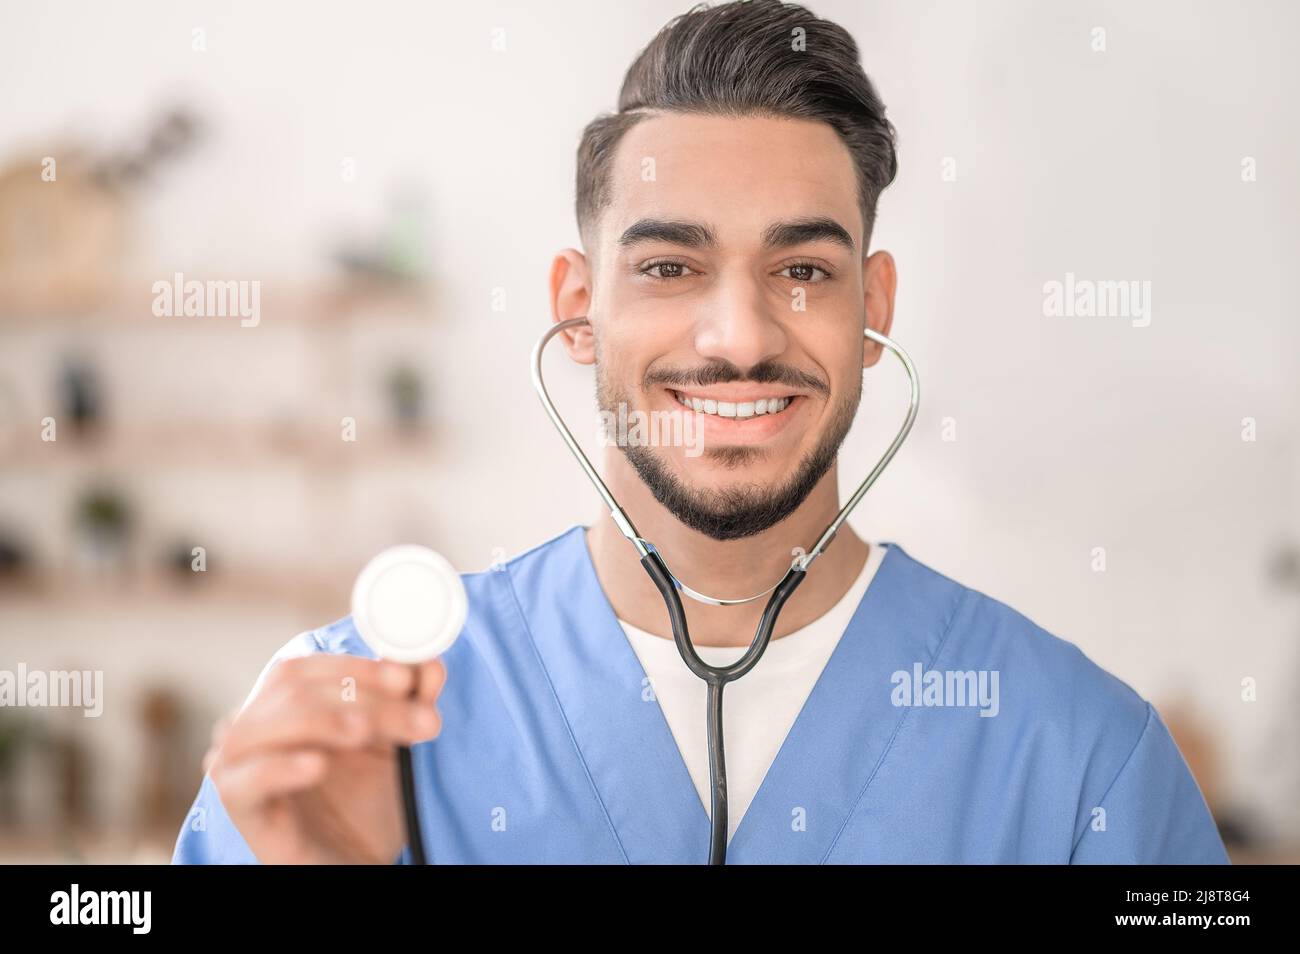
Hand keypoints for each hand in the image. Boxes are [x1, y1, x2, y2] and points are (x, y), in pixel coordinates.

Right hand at [207, 654, 445, 863]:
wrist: (357, 862)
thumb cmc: (368, 804)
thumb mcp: (396, 748)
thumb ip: (411, 703)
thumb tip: (430, 665)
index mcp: (284, 706)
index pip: (307, 668)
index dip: (356, 667)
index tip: (407, 679)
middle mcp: (254, 727)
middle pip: (294, 691)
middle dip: (361, 697)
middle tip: (415, 717)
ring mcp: (237, 766)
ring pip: (266, 725)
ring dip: (322, 721)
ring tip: (364, 732)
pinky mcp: (239, 808)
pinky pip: (242, 781)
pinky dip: (279, 767)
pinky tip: (316, 766)